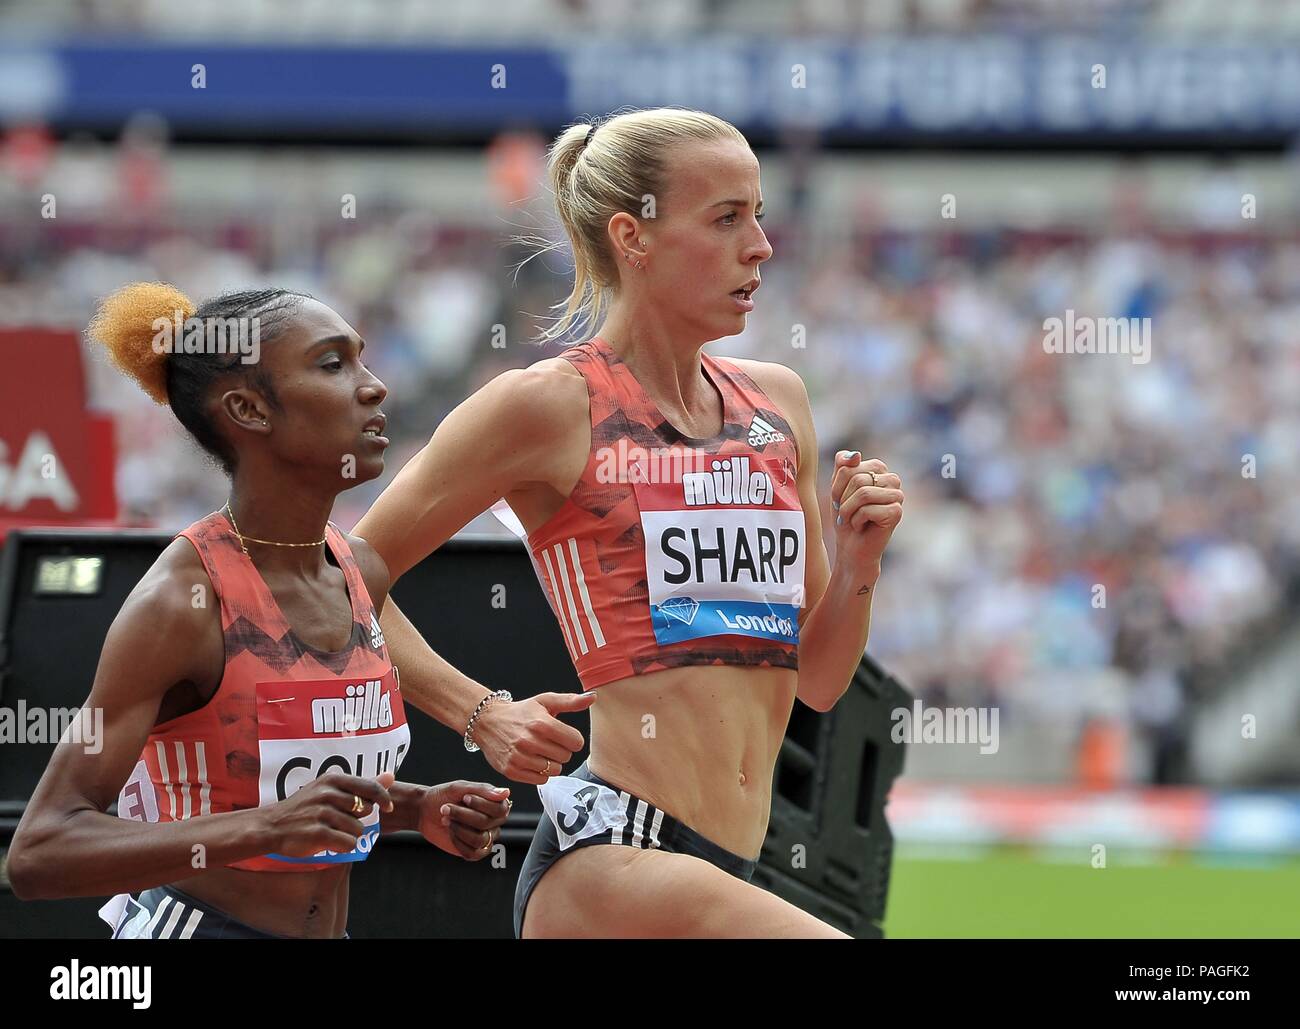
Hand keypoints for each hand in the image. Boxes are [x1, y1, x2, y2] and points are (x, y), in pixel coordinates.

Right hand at [259, 770, 393, 857]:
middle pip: (365, 811)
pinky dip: (343, 847)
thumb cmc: (304, 808)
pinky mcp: (318, 833)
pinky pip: (348, 844)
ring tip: (330, 832)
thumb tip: (391, 776)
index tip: (388, 808)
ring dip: (349, 835)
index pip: (370, 786)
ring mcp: (322, 813)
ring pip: (358, 830)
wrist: (271, 826)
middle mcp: (328, 793)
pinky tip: (329, 843)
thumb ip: (361, 785)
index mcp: (333, 780)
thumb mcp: (329, 789)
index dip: (383, 799)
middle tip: (338, 822)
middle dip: (358, 820)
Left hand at [418, 780, 511, 859]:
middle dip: (463, 815)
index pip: (501, 809)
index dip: (482, 805)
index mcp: (496, 804)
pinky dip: (458, 842)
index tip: (464, 797)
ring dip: (458, 828)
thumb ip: (484, 790)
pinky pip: (472, 853)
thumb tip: (507, 793)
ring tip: (446, 819)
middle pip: (487, 823)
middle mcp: (494, 822)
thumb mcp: (461, 788)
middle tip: (446, 807)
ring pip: (479, 839)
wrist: (425, 810)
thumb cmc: (445, 795)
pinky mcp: (474, 852)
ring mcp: (485, 838)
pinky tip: (450, 832)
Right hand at [472, 691, 596, 784]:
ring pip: (554, 771)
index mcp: (541, 723)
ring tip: (540, 751)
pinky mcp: (511, 771)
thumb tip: (592, 697)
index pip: (576, 742)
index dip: (572, 739)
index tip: (563, 735)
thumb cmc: (521, 712)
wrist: (488, 722)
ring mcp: (519, 757)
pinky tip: (532, 760)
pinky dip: (540, 773)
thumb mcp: (545, 701)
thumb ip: (570, 701)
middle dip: (561, 750)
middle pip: (566, 757)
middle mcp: (529, 741)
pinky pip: (540, 780)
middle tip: (548, 742)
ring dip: (551, 763)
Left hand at [829, 451, 903, 576]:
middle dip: (843, 499)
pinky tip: (862, 526)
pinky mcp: (897, 513)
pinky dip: (857, 521)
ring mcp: (897, 496)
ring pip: (863, 494)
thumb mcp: (837, 487)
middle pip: (857, 479)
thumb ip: (843, 466)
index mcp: (879, 468)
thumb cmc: (845, 516)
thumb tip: (856, 454)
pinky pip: (867, 510)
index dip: (837, 486)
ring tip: (851, 519)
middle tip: (845, 512)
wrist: (851, 546)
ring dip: (848, 511)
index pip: (849, 466)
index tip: (839, 499)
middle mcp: (892, 479)